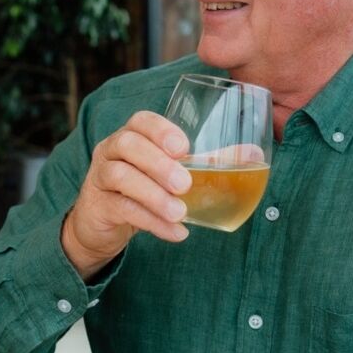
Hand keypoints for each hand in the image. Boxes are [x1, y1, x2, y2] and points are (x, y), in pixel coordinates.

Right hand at [60, 110, 192, 278]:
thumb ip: (206, 162)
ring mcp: (100, 177)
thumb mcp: (170, 172)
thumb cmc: (143, 188)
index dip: (161, 130)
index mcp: (132, 135)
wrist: (102, 223)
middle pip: (127, 144)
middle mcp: (112, 150)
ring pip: (120, 176)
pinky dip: (150, 221)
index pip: (141, 121)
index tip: (184, 148)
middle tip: (184, 184)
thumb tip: (253, 153)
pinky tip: (175, 232)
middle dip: (158, 162)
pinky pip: (122, 209)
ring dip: (153, 195)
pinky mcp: (98, 206)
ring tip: (180, 213)